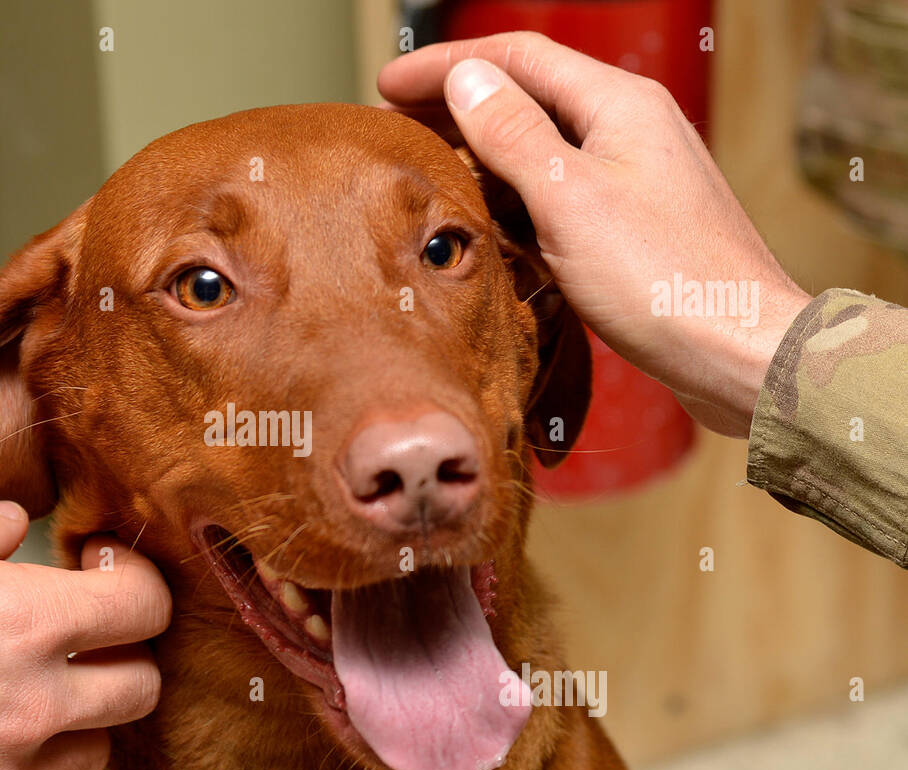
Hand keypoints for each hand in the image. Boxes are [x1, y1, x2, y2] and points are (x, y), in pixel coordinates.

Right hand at [0, 499, 168, 769]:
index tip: (109, 573)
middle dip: (126, 653)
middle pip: (142, 687)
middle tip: (90, 634)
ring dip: (81, 715)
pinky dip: (20, 758)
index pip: (142, 607)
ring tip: (38, 687)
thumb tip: (10, 524)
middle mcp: (27, 702)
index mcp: (21, 622)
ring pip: (95, 748)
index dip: (137, 581)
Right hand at [378, 32, 812, 436]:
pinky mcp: (636, 222)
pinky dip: (514, 190)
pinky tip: (486, 213)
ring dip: (483, 147)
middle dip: (459, 102)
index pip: (518, 57)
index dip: (447, 65)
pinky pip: (561, 187)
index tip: (389, 81)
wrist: (740, 352)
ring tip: (430, 163)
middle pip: (530, 93)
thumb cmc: (665, 280)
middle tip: (397, 121)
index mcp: (620, 105)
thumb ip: (514, 135)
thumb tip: (467, 79)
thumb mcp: (570, 200)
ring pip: (544, 143)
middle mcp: (632, 128)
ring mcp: (636, 175)